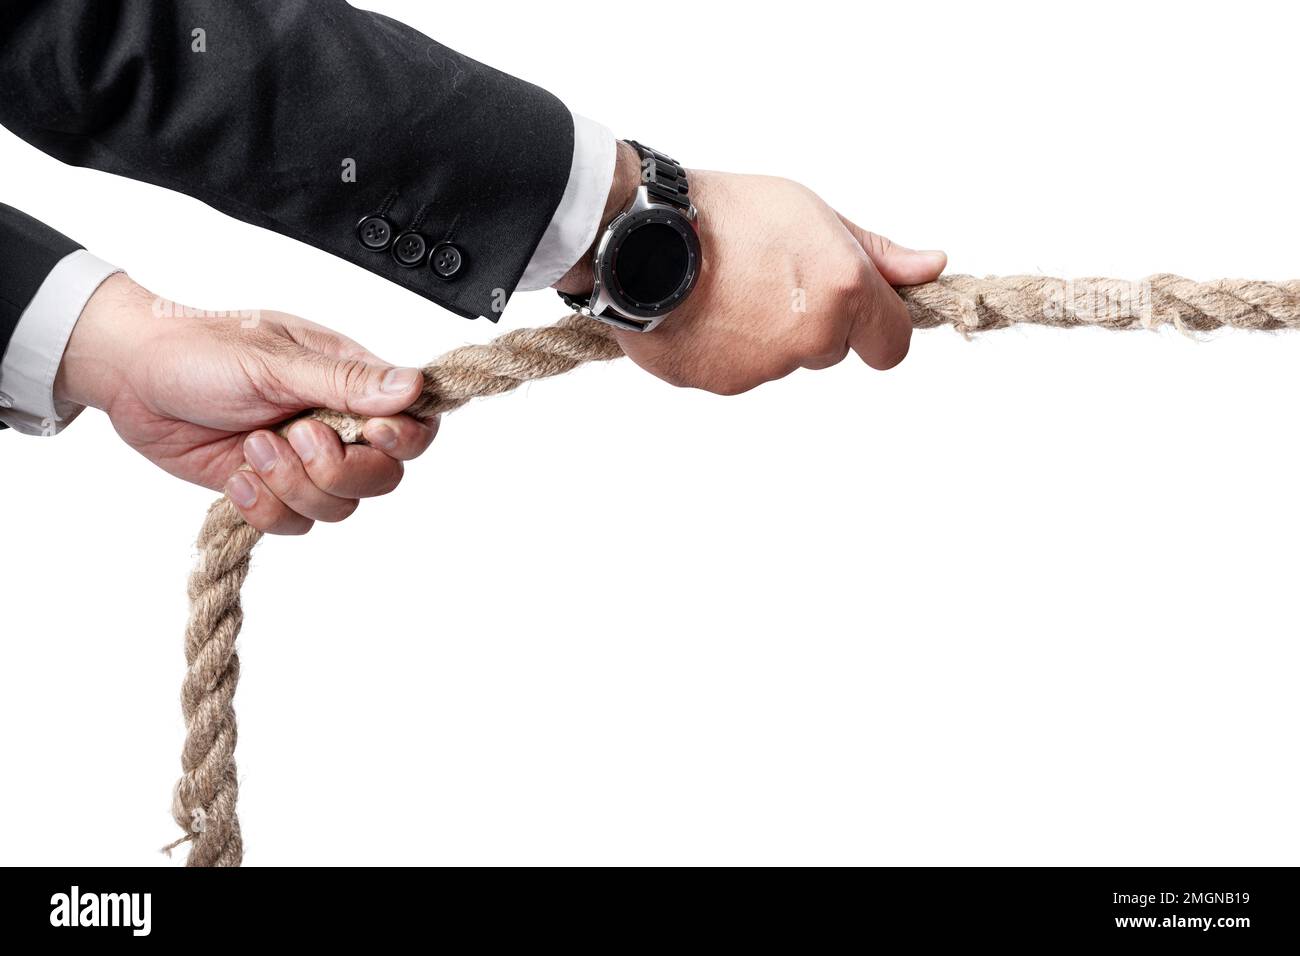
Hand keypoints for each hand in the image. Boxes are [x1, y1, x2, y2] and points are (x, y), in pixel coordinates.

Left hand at [56, 274, 436, 534]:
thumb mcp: (274, 360)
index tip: (370, 433)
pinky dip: (263, 507)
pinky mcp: (270, 490)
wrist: (130, 378)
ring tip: (252, 446)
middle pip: (382, 477)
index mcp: (350, 383)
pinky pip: (293, 524)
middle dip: (338, 470)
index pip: (414, 423)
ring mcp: (304, 462)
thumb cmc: (199, 350)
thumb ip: (346, 381)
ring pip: (338, 508)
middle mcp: (336, 425)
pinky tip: (236, 475)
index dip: (404, 440)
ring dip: (292, 485)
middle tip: (295, 437)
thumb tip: (413, 386)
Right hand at [557, 145, 946, 394]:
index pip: (893, 344)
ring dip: (761, 332)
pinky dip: (721, 346)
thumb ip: (874, 253)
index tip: (853, 307)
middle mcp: (810, 339)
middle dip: (810, 321)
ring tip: (722, 285)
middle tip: (765, 276)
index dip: (877, 326)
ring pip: (779, 360)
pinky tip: (698, 308)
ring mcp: (762, 369)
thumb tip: (932, 267)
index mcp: (844, 293)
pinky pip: (733, 370)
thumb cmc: (726, 210)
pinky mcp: (718, 384)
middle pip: (830, 350)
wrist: (638, 234)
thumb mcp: (810, 212)